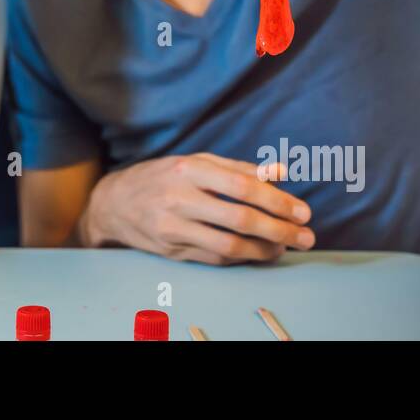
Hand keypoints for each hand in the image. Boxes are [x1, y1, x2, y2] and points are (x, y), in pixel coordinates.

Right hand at [83, 153, 315, 263]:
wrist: (114, 203)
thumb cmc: (163, 177)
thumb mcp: (196, 162)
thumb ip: (239, 168)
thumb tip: (281, 172)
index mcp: (189, 169)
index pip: (242, 186)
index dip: (277, 200)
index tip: (302, 211)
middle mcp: (179, 197)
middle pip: (239, 218)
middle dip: (279, 230)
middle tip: (305, 236)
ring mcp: (173, 227)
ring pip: (229, 245)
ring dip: (264, 250)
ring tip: (284, 247)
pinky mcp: (171, 251)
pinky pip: (215, 258)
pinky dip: (242, 257)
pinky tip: (258, 252)